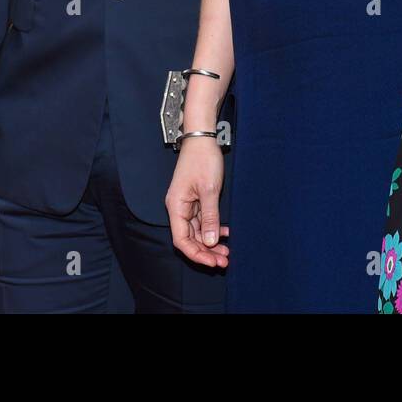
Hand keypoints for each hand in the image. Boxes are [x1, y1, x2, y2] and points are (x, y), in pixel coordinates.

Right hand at [166, 137, 229, 268]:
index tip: (212, 261)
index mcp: (176, 207)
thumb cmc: (202, 159)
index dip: (196, 254)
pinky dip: (212, 228)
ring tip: (226, 251)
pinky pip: (202, 221)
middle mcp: (178, 208)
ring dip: (210, 242)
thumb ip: (209, 217)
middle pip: (189, 238)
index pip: (182, 240)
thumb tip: (209, 242)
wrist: (202, 139)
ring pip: (197, 231)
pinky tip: (224, 233)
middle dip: (206, 251)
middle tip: (224, 260)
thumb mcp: (209, 190)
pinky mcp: (195, 200)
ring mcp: (186, 205)